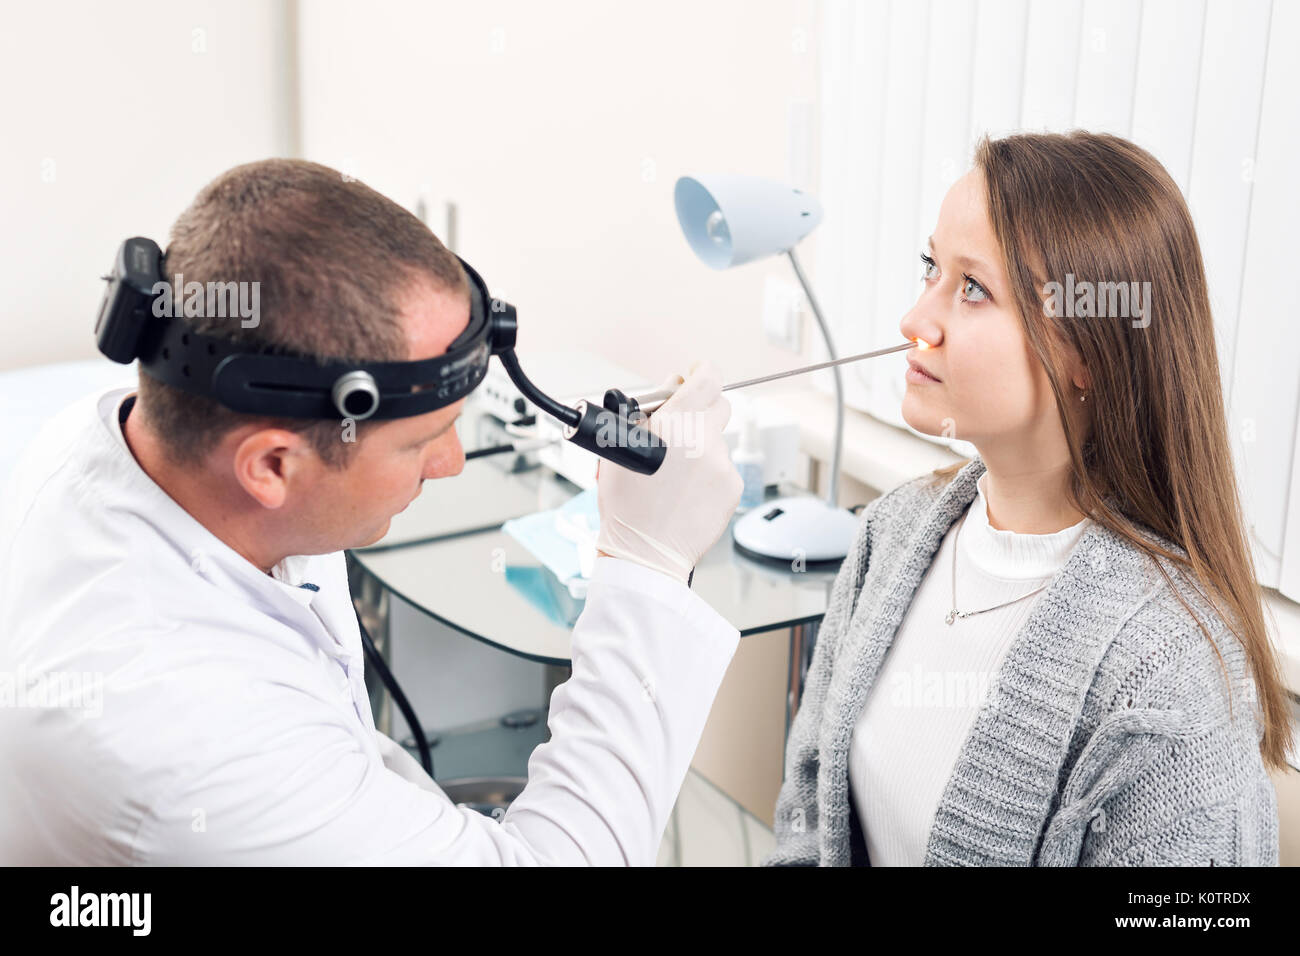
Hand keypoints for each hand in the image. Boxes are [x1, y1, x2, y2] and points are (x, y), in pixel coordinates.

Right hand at [594, 361, 742, 584]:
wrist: (645, 552)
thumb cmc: (626, 506)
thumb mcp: (619, 448)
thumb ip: (645, 416)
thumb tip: (666, 396)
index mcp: (675, 424)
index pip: (707, 379)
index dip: (703, 371)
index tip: (696, 374)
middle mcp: (704, 440)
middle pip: (719, 406)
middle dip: (701, 411)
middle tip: (680, 427)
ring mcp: (722, 465)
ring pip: (718, 441)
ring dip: (701, 448)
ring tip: (676, 475)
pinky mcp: (732, 487)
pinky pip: (724, 468)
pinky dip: (709, 474)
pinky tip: (687, 492)